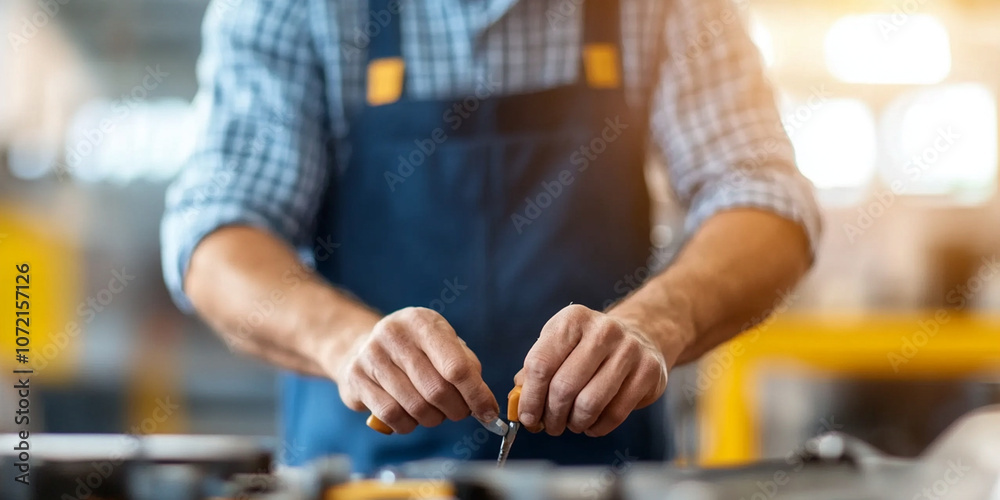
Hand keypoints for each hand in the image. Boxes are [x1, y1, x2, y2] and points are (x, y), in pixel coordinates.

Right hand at [333, 307, 498, 433]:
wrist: (363, 346)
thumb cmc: (416, 350)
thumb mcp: (444, 344)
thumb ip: (467, 368)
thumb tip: (485, 406)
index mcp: (422, 321)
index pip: (456, 366)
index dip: (476, 394)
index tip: (488, 413)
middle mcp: (393, 334)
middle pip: (437, 390)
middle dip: (456, 409)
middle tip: (460, 412)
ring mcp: (370, 355)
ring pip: (415, 407)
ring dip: (433, 418)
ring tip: (435, 412)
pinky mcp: (355, 378)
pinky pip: (391, 416)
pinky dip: (409, 425)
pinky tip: (412, 417)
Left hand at [514, 305, 668, 436]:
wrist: (642, 335)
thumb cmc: (591, 346)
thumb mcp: (560, 345)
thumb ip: (536, 371)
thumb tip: (519, 402)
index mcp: (573, 320)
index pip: (541, 364)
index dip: (530, 398)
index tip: (527, 417)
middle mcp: (602, 330)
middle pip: (564, 387)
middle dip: (552, 415)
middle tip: (550, 425)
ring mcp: (629, 350)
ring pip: (589, 404)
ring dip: (574, 423)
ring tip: (571, 423)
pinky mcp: (649, 371)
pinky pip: (615, 414)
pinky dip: (597, 427)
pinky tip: (591, 424)